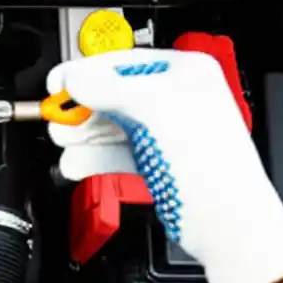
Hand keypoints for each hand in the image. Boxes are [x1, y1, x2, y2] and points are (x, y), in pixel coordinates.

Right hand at [48, 49, 282, 282]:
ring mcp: (166, 133)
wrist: (225, 220)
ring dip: (82, 134)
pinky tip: (78, 162)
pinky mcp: (158, 163)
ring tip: (63, 141)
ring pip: (112, 126)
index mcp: (186, 74)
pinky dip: (94, 157)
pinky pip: (117, 153)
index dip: (88, 71)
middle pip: (113, 95)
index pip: (125, 62)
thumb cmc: (211, 163)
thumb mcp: (154, 107)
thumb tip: (77, 78)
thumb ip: (109, 87)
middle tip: (57, 117)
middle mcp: (177, 100)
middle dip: (81, 108)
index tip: (59, 82)